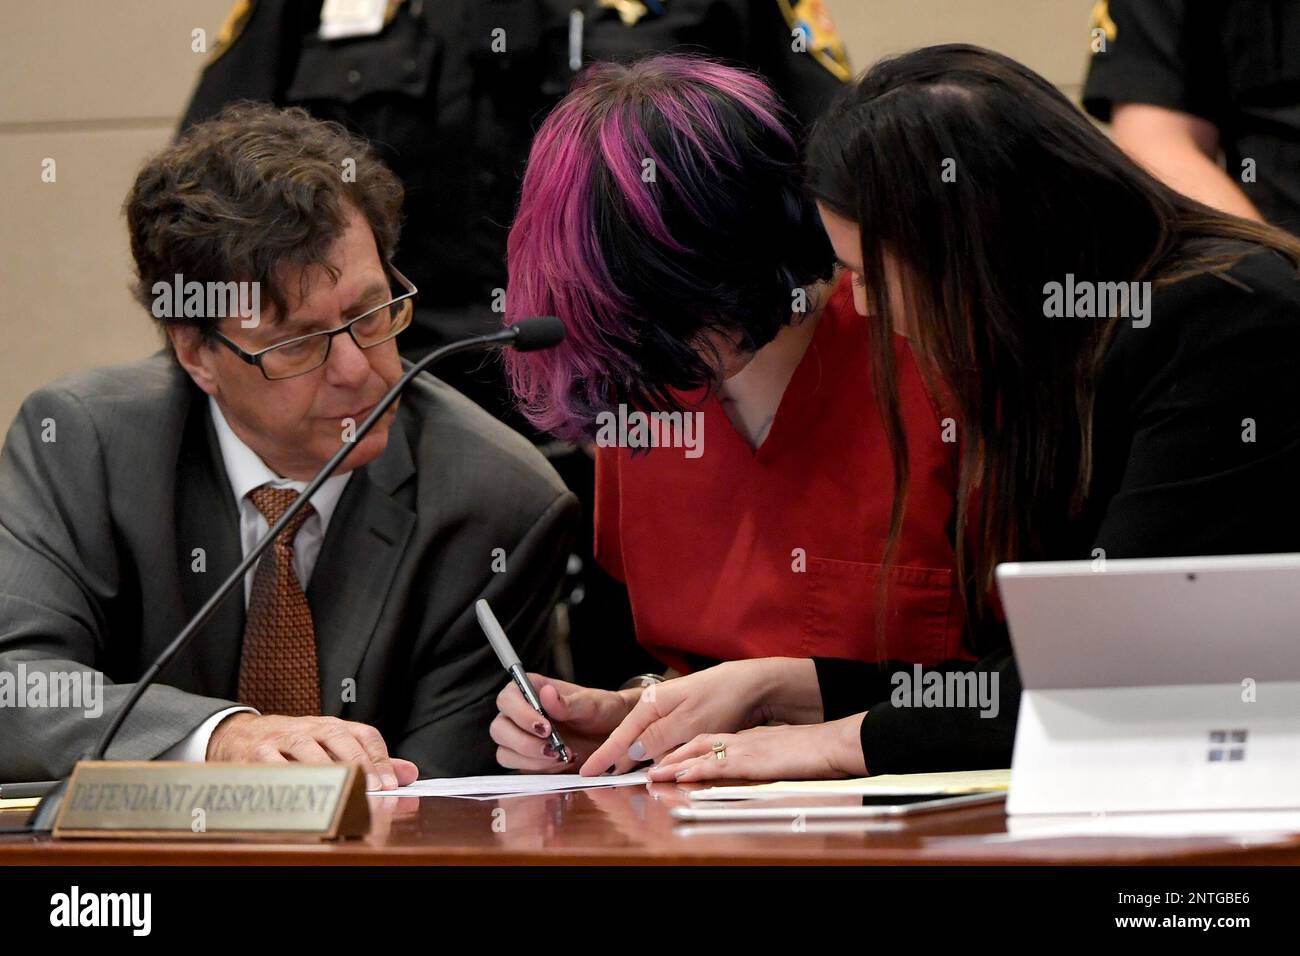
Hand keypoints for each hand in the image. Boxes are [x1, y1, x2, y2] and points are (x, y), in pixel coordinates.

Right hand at [205, 713, 418, 791]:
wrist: (238, 734)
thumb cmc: (291, 745)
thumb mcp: (329, 747)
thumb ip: (369, 761)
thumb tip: (409, 773)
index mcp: (331, 726)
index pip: (362, 734)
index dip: (379, 757)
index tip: (391, 783)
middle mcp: (309, 727)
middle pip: (337, 738)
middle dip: (358, 763)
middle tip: (372, 788)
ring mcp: (281, 739)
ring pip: (306, 750)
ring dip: (326, 771)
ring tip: (343, 792)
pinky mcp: (255, 755)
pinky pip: (272, 767)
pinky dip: (287, 780)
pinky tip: (301, 795)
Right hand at [491, 674, 638, 771]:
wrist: (613, 734)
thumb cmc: (602, 711)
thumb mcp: (591, 704)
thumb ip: (569, 702)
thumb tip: (547, 694)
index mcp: (531, 690)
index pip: (508, 698)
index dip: (520, 713)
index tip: (545, 727)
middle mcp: (520, 713)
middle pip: (499, 729)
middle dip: (524, 742)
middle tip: (553, 748)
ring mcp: (521, 738)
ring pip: (505, 752)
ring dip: (531, 759)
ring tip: (563, 756)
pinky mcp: (527, 760)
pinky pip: (519, 769)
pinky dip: (538, 769)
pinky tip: (562, 764)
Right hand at [580, 658, 810, 776]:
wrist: (753, 684)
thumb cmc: (722, 698)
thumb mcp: (688, 723)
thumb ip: (657, 739)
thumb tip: (629, 754)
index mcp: (651, 704)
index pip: (621, 736)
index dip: (603, 757)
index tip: (585, 772)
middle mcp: (656, 708)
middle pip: (628, 739)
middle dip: (612, 759)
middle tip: (593, 778)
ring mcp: (670, 714)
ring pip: (644, 742)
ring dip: (631, 759)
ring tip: (612, 775)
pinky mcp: (683, 722)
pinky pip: (660, 742)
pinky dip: (651, 755)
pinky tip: (645, 766)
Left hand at [646, 715, 868, 782]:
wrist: (833, 743)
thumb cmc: (815, 752)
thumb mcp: (782, 754)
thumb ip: (764, 760)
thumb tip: (754, 769)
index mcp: (749, 738)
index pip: (710, 741)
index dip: (687, 750)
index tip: (669, 760)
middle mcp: (742, 740)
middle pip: (698, 743)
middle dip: (672, 755)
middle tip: (652, 767)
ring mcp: (745, 748)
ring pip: (701, 752)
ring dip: (675, 763)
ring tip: (655, 774)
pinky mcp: (752, 760)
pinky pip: (717, 764)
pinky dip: (696, 770)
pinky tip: (681, 776)